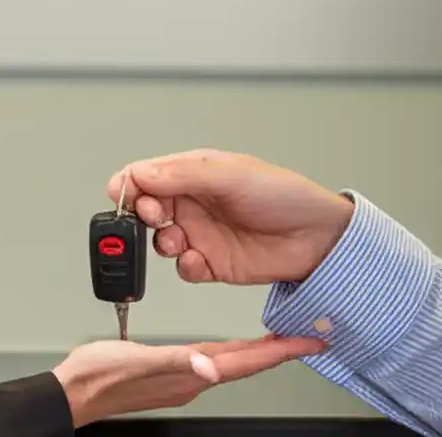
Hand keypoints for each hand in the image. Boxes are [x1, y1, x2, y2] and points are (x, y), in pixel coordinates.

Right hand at [51, 335, 325, 426]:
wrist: (72, 392)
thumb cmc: (99, 377)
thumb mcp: (139, 361)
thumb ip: (176, 362)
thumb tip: (209, 367)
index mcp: (192, 374)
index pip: (247, 361)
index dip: (281, 350)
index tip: (311, 341)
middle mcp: (193, 377)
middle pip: (247, 362)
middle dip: (278, 349)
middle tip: (307, 336)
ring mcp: (182, 377)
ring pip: (232, 362)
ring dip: (257, 351)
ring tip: (278, 339)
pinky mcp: (169, 372)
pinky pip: (211, 360)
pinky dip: (229, 350)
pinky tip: (227, 344)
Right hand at [107, 149, 353, 284]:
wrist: (318, 238)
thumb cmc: (285, 196)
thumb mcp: (232, 175)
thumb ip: (184, 175)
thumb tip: (140, 173)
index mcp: (196, 173)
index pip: (149, 174)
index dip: (131, 184)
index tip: (123, 194)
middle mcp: (195, 202)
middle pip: (148, 209)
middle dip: (143, 215)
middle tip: (154, 217)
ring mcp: (202, 233)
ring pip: (161, 240)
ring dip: (163, 243)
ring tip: (180, 242)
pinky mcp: (212, 263)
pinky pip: (184, 268)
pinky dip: (186, 267)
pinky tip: (200, 261)